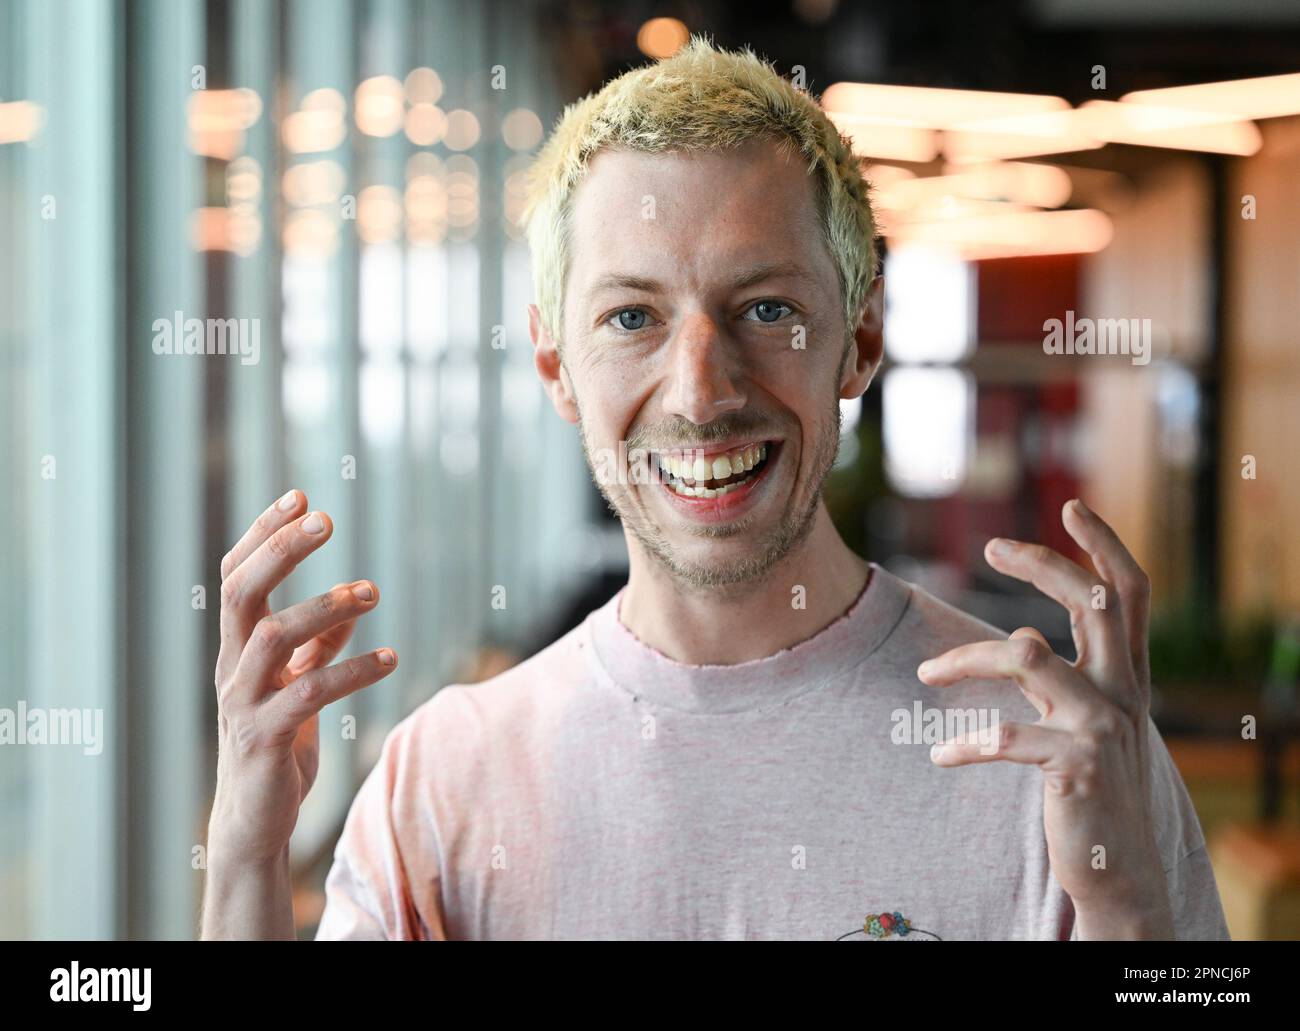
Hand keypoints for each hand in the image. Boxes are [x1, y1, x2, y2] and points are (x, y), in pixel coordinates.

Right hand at [209, 489, 397, 865]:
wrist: (254, 822)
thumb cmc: (276, 746)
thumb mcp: (298, 685)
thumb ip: (320, 645)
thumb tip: (350, 606)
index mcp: (237, 648)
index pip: (237, 575)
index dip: (263, 533)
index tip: (300, 494)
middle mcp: (231, 667)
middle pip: (241, 592)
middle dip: (281, 550)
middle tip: (326, 517)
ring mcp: (242, 702)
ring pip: (272, 638)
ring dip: (324, 607)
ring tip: (373, 590)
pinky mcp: (264, 738)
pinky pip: (308, 694)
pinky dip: (351, 671)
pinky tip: (390, 659)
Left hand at [917, 498, 1173, 938]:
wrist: (1117, 872)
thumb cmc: (1088, 790)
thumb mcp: (1087, 723)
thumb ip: (1066, 678)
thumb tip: (1026, 638)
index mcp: (1127, 678)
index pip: (1128, 594)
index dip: (1105, 545)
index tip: (1070, 505)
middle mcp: (1123, 694)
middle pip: (1092, 601)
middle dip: (1043, 564)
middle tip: (991, 548)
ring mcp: (1102, 728)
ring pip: (1026, 653)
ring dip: (964, 657)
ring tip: (925, 673)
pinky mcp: (1075, 767)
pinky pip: (1007, 735)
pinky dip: (965, 744)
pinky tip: (942, 757)